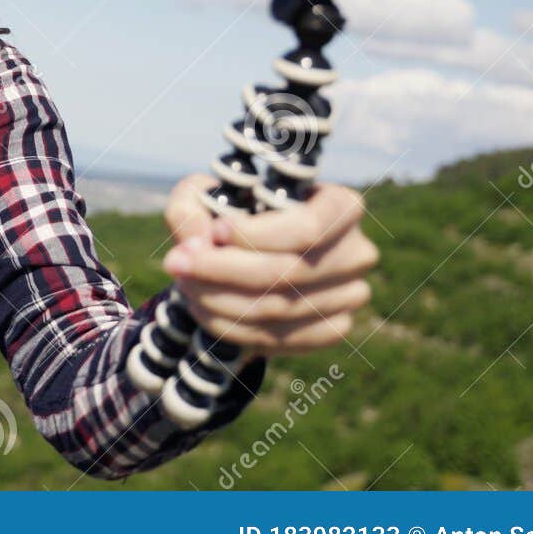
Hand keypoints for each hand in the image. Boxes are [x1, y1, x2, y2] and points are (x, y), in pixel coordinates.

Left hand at [160, 173, 376, 357]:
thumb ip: (192, 205)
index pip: (307, 228)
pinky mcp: (334, 330)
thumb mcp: (208, 195)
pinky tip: (202, 308)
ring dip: (218, 300)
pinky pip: (279, 338)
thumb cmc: (233, 215)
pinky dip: (231, 327)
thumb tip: (197, 242)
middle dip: (221, 269)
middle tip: (176, 263)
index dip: (256, 235)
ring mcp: (350, 296)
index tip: (213, 230)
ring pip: (279, 309)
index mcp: (342, 207)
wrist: (252, 255)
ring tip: (183, 284)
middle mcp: (356, 252)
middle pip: (287, 273)